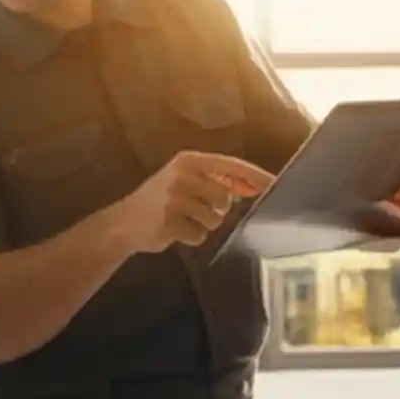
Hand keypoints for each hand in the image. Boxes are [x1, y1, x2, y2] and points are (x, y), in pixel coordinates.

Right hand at [106, 150, 274, 254]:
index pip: (231, 164)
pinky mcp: (168, 221)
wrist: (124, 222)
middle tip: (197, 210)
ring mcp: (173, 198)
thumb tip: (253, 186)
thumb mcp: (185, 180)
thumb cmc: (161, 200)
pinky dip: (191, 238)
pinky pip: (199, 236)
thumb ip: (216, 180)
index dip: (255, 176)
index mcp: (188, 160)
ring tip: (183, 220)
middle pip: (225, 198)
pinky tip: (175, 231)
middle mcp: (181, 175)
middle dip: (217, 209)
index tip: (276, 185)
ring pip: (214, 219)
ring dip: (204, 225)